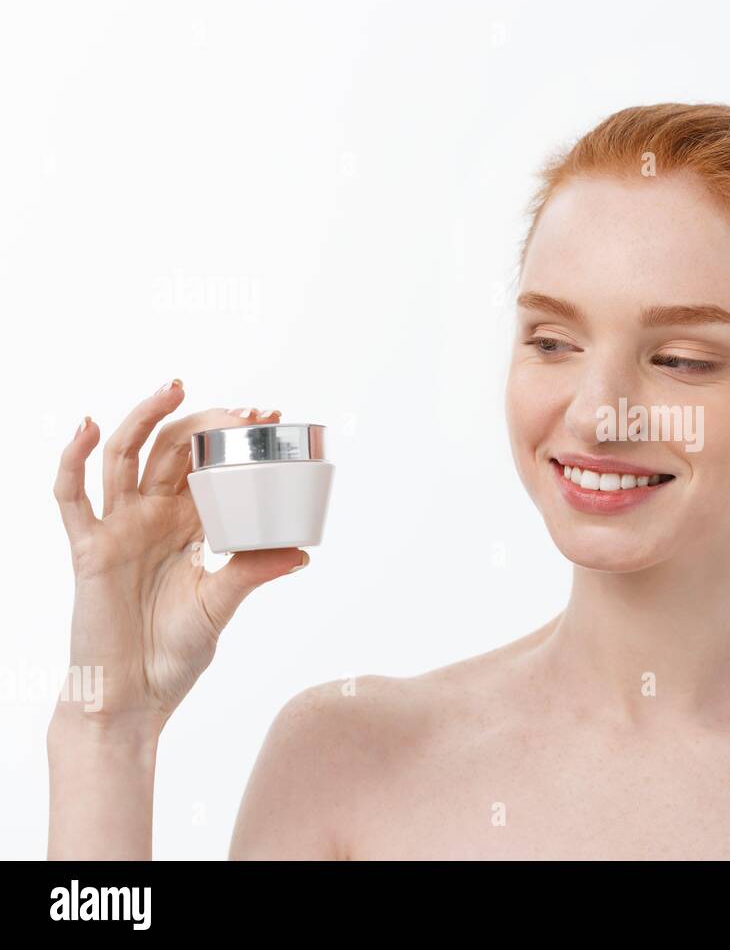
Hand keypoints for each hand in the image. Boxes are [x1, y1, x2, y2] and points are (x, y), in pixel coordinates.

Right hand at [52, 380, 306, 735]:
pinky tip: (86, 425)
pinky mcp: (88, 548)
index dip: (233, 439)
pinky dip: (72, 458)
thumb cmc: (173, 655)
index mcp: (186, 527)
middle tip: (246, 410)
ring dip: (144, 418)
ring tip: (173, 387)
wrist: (133, 698)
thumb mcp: (221, 605)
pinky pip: (72, 497)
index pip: (209, 468)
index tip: (270, 417)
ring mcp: (117, 529)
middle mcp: (151, 519)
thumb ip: (252, 572)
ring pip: (123, 456)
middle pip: (173, 451)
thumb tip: (303, 552)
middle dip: (206, 422)